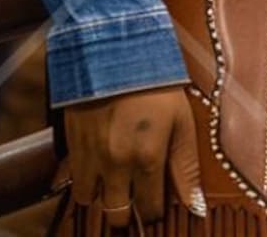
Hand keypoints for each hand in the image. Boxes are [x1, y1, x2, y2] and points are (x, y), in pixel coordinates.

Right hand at [63, 84, 204, 231]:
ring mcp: (90, 158)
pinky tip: (98, 164)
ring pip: (91, 201)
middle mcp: (115, 165)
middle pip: (117, 215)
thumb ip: (186, 164)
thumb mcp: (182, 118)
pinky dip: (84, 179)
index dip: (155, 210)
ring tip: (116, 179)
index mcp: (147, 159)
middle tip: (136, 194)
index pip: (150, 209)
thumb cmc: (155, 81)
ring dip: (103, 196)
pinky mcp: (71, 146)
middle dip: (128, 211)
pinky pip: (72, 181)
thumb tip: (196, 204)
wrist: (113, 51)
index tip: (158, 204)